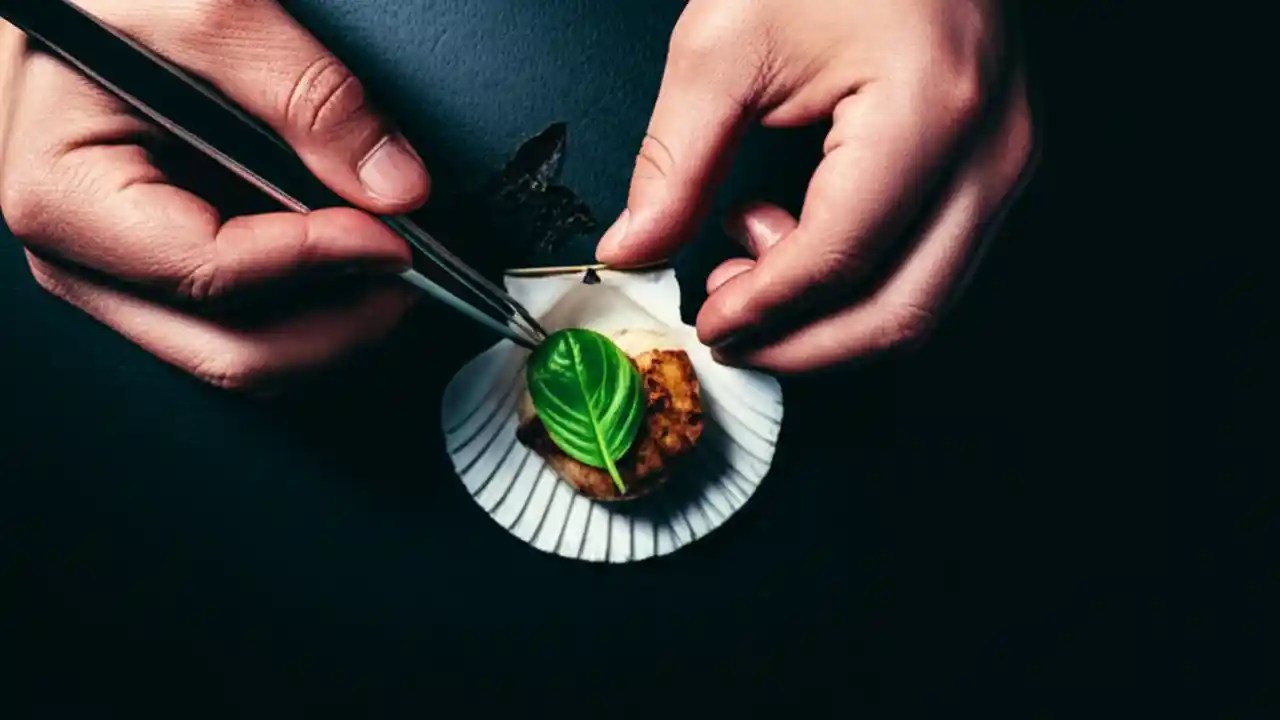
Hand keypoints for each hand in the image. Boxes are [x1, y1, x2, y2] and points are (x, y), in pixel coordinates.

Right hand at [0, 2, 431, 390]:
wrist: (80, 3)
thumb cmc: (109, 0)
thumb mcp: (210, 12)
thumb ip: (307, 94)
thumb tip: (395, 187)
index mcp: (66, 199)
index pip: (211, 273)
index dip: (318, 261)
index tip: (393, 238)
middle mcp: (84, 263)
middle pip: (231, 352)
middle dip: (338, 327)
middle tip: (408, 276)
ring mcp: (123, 283)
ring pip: (244, 358)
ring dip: (330, 330)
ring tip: (386, 269)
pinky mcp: (161, 284)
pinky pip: (246, 331)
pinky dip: (311, 314)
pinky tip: (349, 266)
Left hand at [597, 0, 1034, 372]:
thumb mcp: (726, 42)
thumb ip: (675, 160)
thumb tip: (634, 247)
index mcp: (927, 111)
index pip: (837, 259)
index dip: (761, 308)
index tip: (705, 320)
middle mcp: (991, 151)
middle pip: (899, 314)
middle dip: (801, 345)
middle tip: (729, 327)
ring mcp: (1007, 162)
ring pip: (923, 303)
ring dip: (830, 318)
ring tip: (753, 258)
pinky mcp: (997, 164)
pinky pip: (933, 264)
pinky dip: (861, 281)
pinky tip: (799, 232)